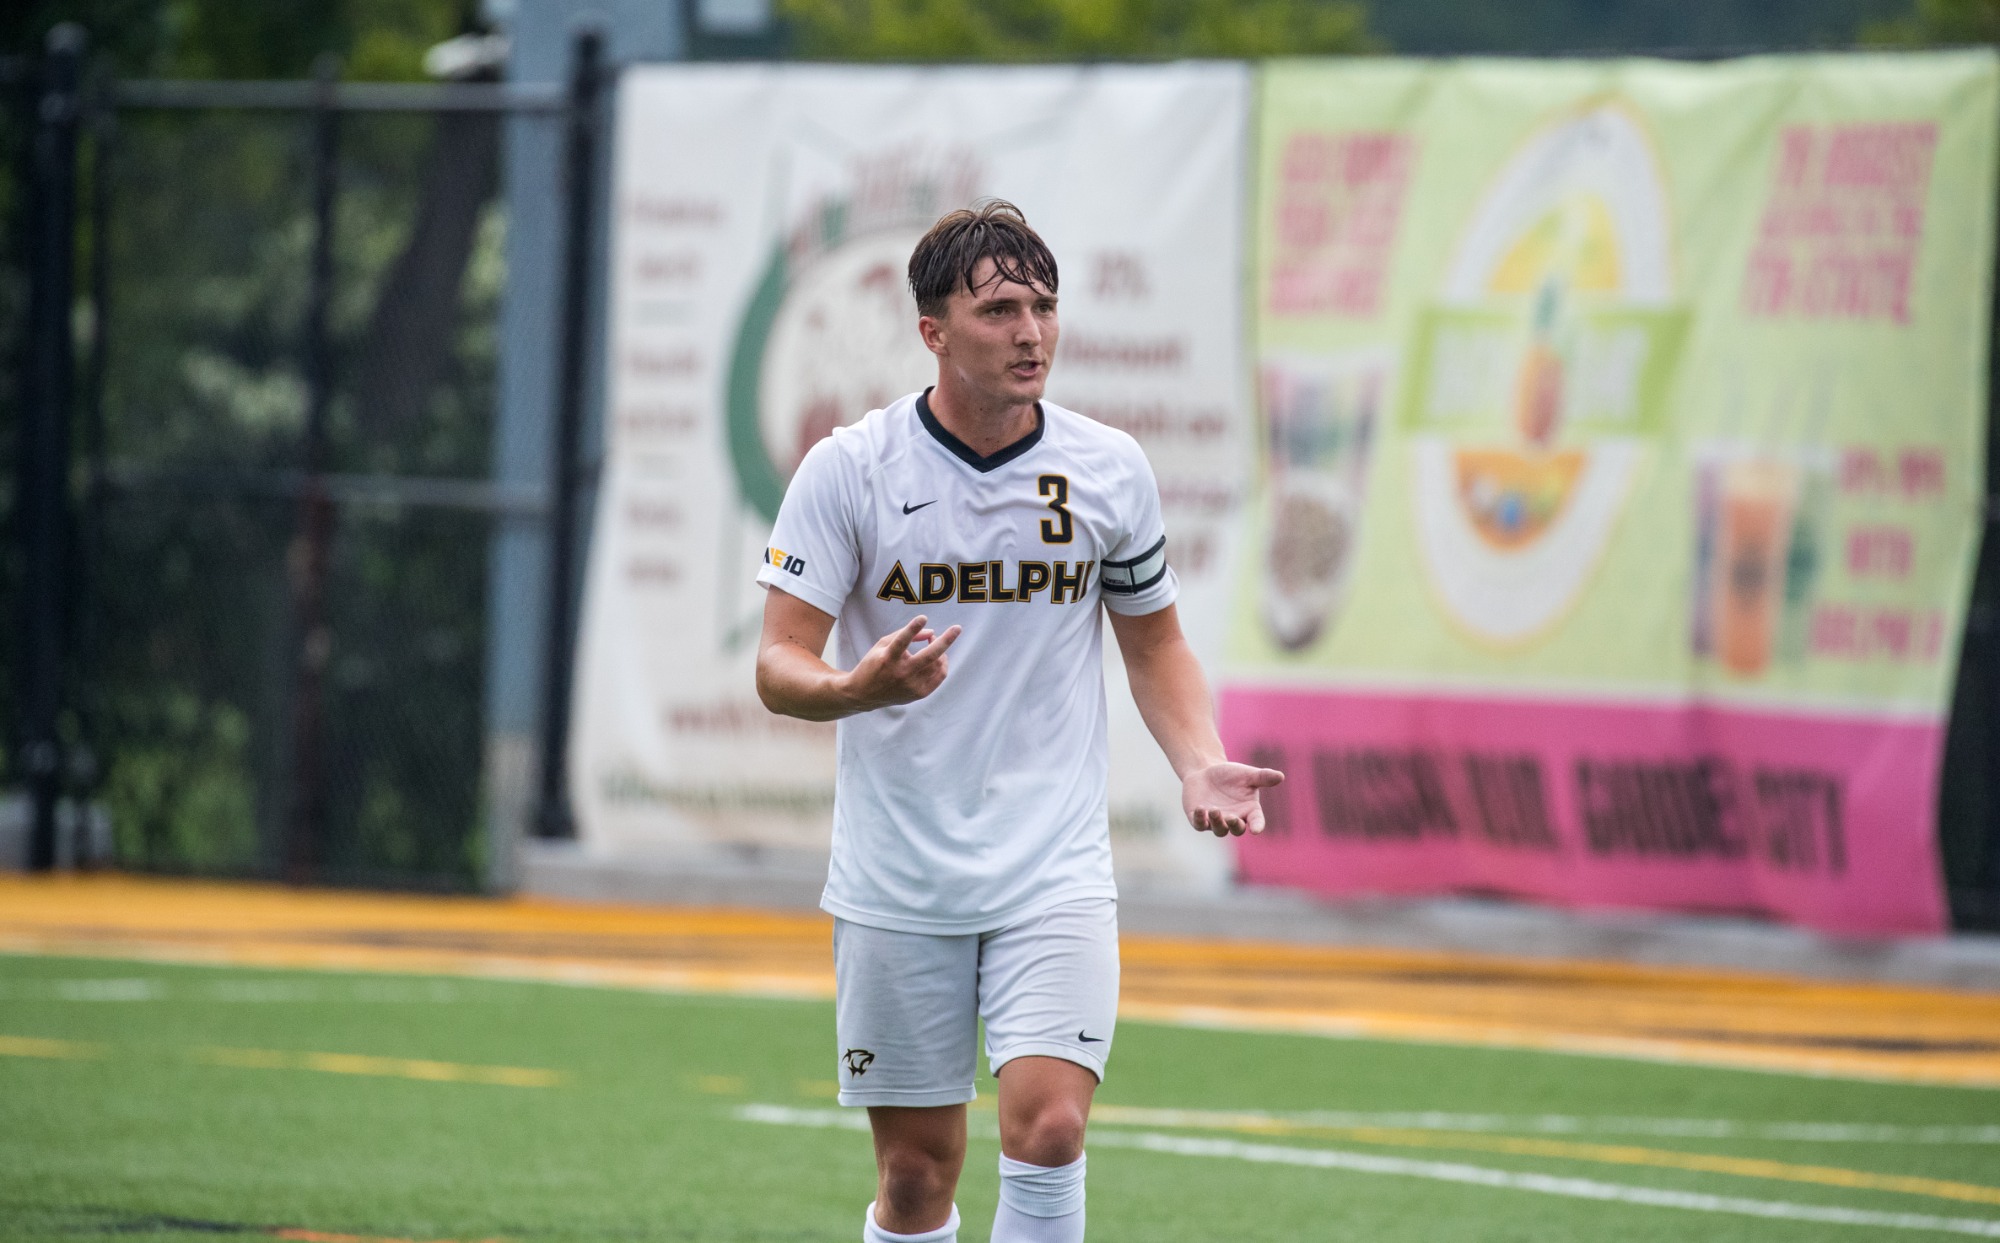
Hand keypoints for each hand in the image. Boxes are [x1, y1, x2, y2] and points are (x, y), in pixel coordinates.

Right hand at [843, 614, 961, 711]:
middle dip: (946, 641)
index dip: (912, 628)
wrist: (864, 694)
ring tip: (935, 643)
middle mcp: (901, 673)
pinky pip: (939, 677)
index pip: (902, 641)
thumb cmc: (874, 664)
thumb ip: (904, 634)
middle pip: (929, 656)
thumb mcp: (882, 645)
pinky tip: (939, 658)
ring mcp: (911, 685)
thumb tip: (931, 630)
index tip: (923, 617)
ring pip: (937, 665)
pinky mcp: (918, 694)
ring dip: (941, 651)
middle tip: (957, 628)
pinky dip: (942, 665)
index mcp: (888, 659)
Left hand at [1182, 761, 1283, 836]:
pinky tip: (1200, 808)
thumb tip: (1281, 776)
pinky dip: (1200, 819)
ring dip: (1217, 822)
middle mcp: (1234, 819)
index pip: (1256, 821)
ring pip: (1219, 830)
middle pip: (1237, 830)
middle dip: (1235, 825)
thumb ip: (1262, 777)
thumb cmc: (1230, 775)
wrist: (1205, 772)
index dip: (1257, 826)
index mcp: (1249, 810)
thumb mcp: (1247, 774)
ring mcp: (1216, 821)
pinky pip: (1200, 824)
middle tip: (1231, 817)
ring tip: (1214, 810)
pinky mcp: (1199, 819)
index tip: (1256, 829)